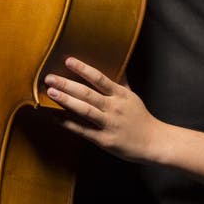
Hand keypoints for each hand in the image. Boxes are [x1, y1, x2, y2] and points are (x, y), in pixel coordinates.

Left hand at [44, 56, 160, 161]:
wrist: (154, 142)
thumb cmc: (140, 117)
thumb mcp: (132, 96)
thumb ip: (121, 81)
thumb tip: (117, 63)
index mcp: (120, 95)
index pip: (99, 78)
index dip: (83, 69)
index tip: (68, 61)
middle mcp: (114, 107)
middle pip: (88, 93)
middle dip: (67, 84)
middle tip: (49, 77)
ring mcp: (109, 124)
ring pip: (85, 110)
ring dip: (66, 101)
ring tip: (50, 92)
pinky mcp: (104, 140)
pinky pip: (82, 130)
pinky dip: (67, 123)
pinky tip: (54, 116)